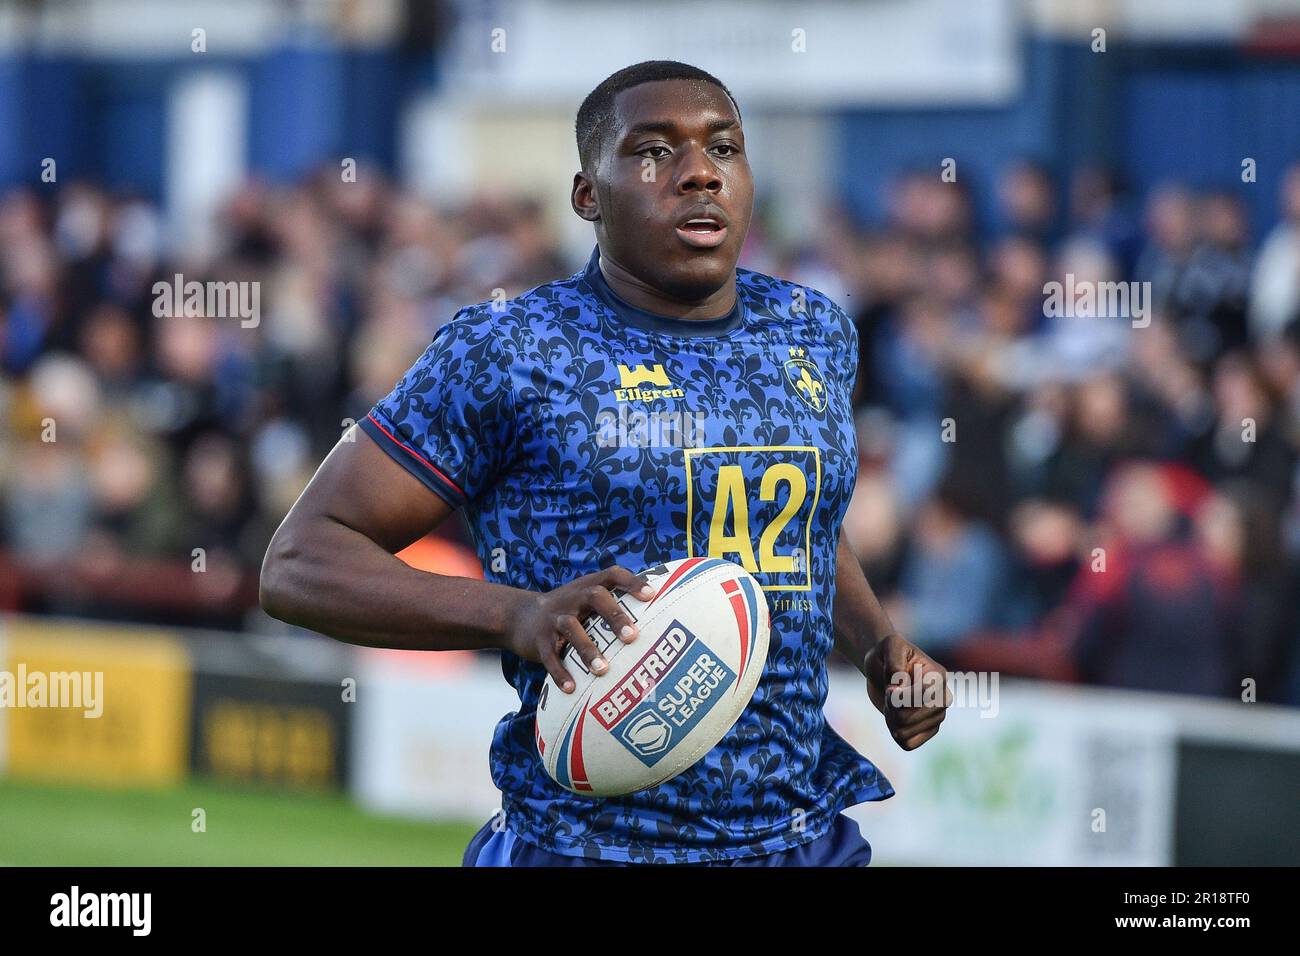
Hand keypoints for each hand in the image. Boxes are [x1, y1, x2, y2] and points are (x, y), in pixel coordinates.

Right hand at [503, 566, 654, 692]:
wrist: (518, 617)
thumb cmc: (567, 611)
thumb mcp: (585, 599)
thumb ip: (612, 604)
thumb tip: (657, 622)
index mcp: (586, 587)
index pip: (612, 575)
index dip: (632, 582)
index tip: (652, 596)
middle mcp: (571, 598)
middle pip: (594, 596)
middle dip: (614, 615)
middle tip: (633, 636)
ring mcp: (553, 619)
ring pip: (571, 628)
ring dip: (588, 649)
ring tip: (604, 670)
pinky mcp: (538, 641)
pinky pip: (550, 657)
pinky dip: (560, 673)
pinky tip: (571, 689)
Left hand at [864, 633, 950, 750]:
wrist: (883, 666)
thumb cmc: (888, 653)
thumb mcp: (890, 647)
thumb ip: (895, 664)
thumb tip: (900, 688)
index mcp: (937, 677)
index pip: (923, 697)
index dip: (901, 697)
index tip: (890, 688)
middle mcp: (942, 698)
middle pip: (912, 718)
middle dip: (892, 708)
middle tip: (889, 694)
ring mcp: (936, 716)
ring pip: (907, 732)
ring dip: (891, 720)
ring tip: (890, 705)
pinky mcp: (927, 730)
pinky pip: (909, 744)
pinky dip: (895, 733)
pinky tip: (894, 718)